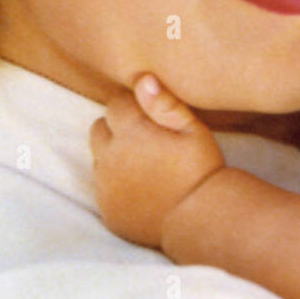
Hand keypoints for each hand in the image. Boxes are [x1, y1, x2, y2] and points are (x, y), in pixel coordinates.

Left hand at [90, 75, 225, 247]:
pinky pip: (103, 189)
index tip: (149, 115)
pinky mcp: (107, 210)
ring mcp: (105, 186)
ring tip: (144, 164)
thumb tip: (143, 79)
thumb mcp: (193, 130)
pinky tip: (141, 188)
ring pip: (99, 159)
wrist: (200, 219)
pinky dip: (116, 184)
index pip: (115, 105)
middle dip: (116, 128)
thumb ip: (165, 103)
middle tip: (145, 138)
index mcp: (130, 132)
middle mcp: (110, 157)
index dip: (132, 106)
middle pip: (99, 129)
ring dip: (114, 156)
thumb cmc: (200, 169)